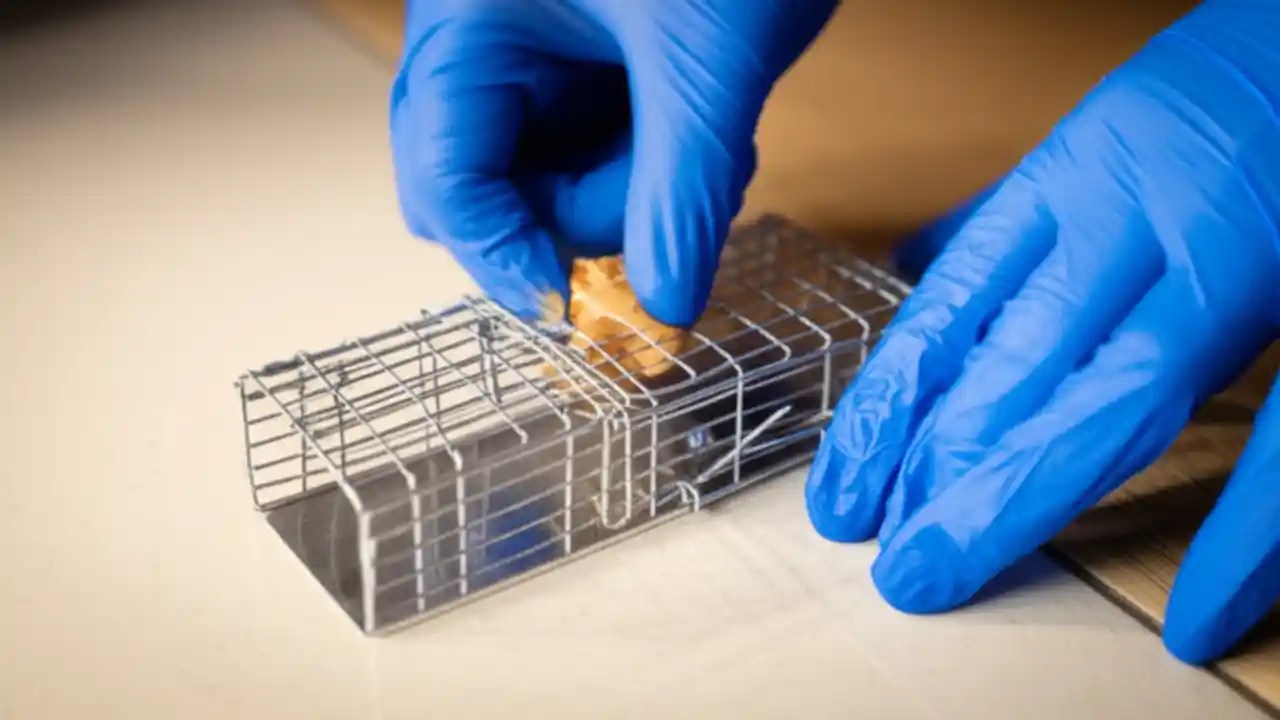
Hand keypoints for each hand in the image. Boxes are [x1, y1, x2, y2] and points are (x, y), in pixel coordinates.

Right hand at [389, 0, 835, 325]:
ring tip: (703, 139)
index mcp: (471, 18)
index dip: (502, 253)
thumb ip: (682, 192)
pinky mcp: (578, 66)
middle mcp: (483, 40)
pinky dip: (645, 167)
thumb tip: (666, 307)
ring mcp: (530, 54)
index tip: (571, 309)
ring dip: (624, 192)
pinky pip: (589, 154)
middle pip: (479, 187)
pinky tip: (698, 131)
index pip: (444, 174)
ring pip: (543, 181)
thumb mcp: (709, 62)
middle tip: (654, 219)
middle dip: (572, 219)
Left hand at [806, 0, 1279, 664]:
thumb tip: (919, 263)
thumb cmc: (1234, 88)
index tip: (843, 484)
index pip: (957, 303)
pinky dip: (1244, 538)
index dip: (892, 403)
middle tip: (886, 557)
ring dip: (1023, 496)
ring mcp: (1239, 259)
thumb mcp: (1107, 128)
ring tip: (949, 570)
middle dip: (942, 469)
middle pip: (1018, 361)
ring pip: (1117, 397)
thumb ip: (1017, 211)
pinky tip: (1194, 623)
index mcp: (1081, 169)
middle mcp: (1146, 212)